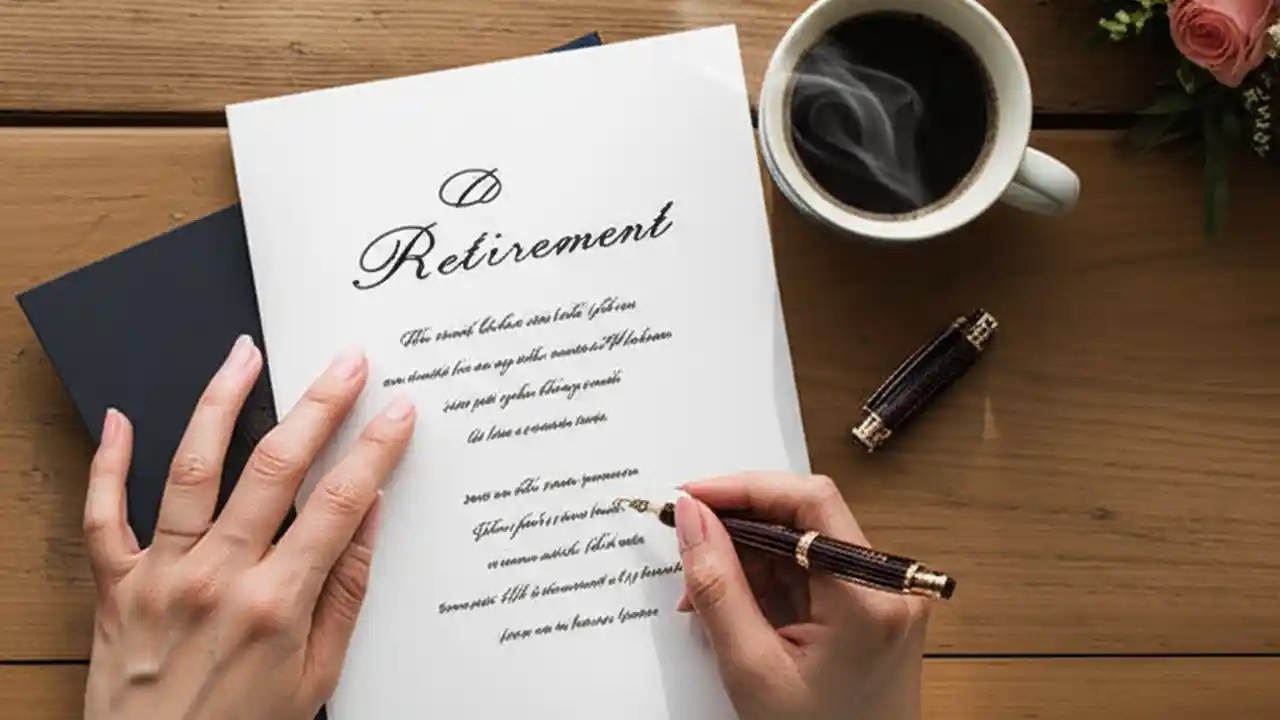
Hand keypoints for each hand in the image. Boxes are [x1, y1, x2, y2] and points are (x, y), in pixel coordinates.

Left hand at [82, 335, 414, 719]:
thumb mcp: (317, 677)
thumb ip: (344, 593)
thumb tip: (368, 519)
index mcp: (277, 603)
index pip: (339, 503)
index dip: (375, 449)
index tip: (398, 412)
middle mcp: (217, 576)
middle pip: (275, 467)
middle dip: (318, 405)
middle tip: (345, 362)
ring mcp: (161, 575)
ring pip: (193, 467)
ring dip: (222, 403)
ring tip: (245, 355)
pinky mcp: (116, 586)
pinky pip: (102, 515)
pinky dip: (107, 464)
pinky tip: (122, 420)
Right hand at [675, 473, 928, 719]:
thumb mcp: (751, 669)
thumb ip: (718, 586)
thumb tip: (691, 516)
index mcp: (869, 598)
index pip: (809, 502)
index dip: (745, 488)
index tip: (691, 497)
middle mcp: (889, 587)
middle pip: (806, 519)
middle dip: (738, 527)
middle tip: (684, 542)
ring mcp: (885, 599)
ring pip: (804, 544)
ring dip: (748, 558)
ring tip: (701, 596)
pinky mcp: (873, 612)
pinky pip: (812, 574)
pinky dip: (768, 582)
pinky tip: (733, 607)